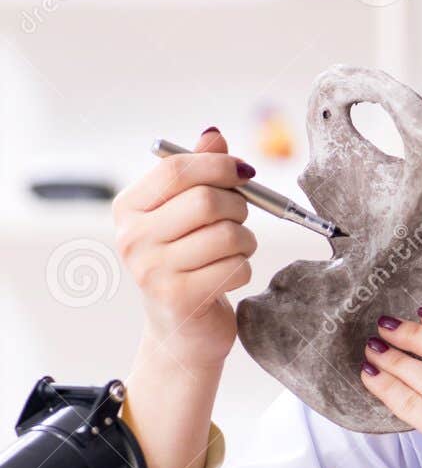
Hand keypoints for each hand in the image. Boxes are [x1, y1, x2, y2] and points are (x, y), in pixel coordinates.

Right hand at [113, 128, 257, 371]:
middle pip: (205, 200)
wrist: (180, 331)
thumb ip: (197, 173)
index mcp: (128, 209)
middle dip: (238, 205)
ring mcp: (152, 271)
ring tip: (237, 249)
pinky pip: (235, 268)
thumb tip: (213, 135)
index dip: (218, 165)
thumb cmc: (186, 263)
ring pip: (227, 235)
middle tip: (241, 217)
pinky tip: (228, 275)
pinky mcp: (180, 298)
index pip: (176, 169)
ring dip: (246, 240)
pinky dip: (244, 269)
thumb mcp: (184, 214)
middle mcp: (132, 238)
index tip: (243, 172)